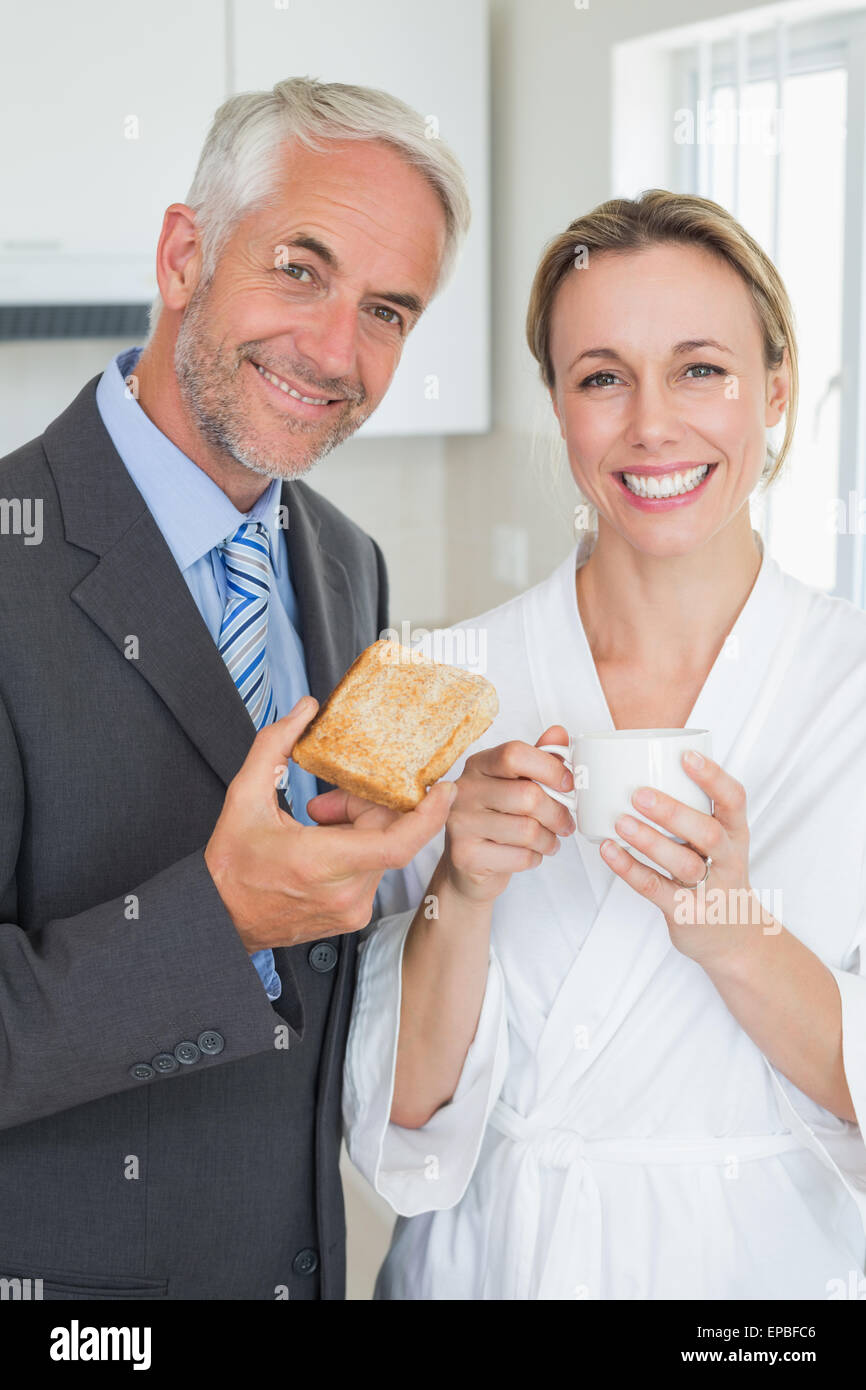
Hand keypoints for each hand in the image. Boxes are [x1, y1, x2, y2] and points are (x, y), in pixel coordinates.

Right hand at [204, 696, 456, 951]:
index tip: (443, 790)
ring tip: (319, 822)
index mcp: (321, 863)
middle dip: (368, 806)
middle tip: (333, 797)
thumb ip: (273, 746)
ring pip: (381, 851)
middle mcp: (344, 892)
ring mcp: (351, 909)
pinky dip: (357, 848)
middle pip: (386, 834)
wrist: (219, 918)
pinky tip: (325, 843)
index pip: (397, 843)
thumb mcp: (243, 797)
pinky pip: (371, 871)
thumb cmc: (230, 868)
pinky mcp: (352, 916)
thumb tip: (303, 712)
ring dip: (360, 827)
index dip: (428, 815)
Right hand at [440, 725, 575, 903]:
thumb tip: (559, 733)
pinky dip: (534, 858)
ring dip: (549, 840)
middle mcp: (463, 790)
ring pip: (528, 830)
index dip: (550, 768)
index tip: (568, 784)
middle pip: (528, 796)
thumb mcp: (516, 783)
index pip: (514, 754)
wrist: (467, 864)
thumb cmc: (497, 818)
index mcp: (478, 765)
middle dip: (557, 814)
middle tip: (566, 823)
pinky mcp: (465, 856)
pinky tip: (529, 854)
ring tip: (549, 841)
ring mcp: (460, 823)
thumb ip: (538, 759)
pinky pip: (519, 857)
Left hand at [600, 748, 759, 965]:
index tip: (686, 756)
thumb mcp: (719, 841)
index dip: (713, 776)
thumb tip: (643, 763)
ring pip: (683, 863)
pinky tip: (609, 850)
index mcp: (735, 833)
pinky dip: (629, 869)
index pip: (734, 800)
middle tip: (639, 793)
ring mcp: (709, 889)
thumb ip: (693, 810)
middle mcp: (727, 859)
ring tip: (620, 821)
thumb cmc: (716, 875)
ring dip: (650, 841)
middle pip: (708, 833)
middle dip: (673, 811)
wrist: (733, 936)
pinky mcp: (686, 912)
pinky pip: (655, 888)